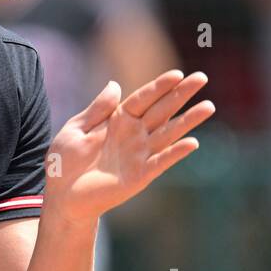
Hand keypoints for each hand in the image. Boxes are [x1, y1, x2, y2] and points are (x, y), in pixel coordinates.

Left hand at [44, 70, 214, 224]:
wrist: (62, 196)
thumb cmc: (65, 162)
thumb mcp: (76, 129)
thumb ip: (97, 109)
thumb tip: (115, 84)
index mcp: (117, 120)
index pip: (143, 98)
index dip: (159, 86)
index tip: (177, 74)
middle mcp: (133, 134)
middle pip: (161, 110)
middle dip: (181, 94)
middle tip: (202, 78)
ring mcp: (139, 154)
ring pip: (168, 133)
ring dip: (188, 121)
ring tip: (208, 106)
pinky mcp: (140, 176)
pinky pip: (161, 161)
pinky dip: (176, 153)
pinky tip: (192, 142)